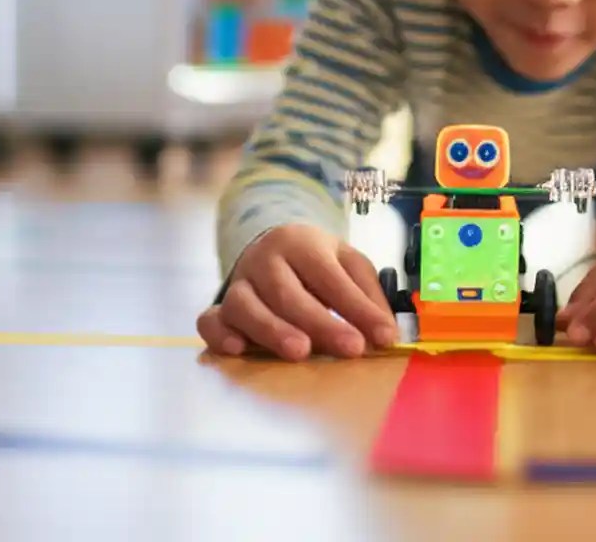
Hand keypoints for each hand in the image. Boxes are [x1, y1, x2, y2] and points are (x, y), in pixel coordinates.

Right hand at [197, 223, 397, 360]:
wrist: (271, 247)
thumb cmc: (316, 262)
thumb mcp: (347, 264)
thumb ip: (368, 297)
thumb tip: (386, 335)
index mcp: (301, 244)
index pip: (329, 277)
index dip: (356, 308)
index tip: (382, 338)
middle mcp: (264, 260)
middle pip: (287, 293)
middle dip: (320, 323)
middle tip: (350, 349)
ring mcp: (238, 283)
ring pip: (244, 305)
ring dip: (272, 330)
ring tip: (300, 352)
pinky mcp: (219, 306)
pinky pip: (209, 320)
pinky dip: (220, 334)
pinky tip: (238, 350)